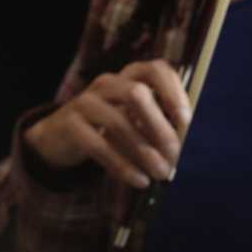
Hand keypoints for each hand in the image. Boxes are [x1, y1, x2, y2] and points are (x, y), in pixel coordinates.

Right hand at [22, 59, 191, 188]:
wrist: (60, 135)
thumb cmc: (112, 125)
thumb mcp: (137, 118)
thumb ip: (162, 123)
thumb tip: (190, 144)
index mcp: (130, 76)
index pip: (155, 70)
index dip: (173, 92)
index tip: (186, 120)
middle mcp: (107, 83)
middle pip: (137, 94)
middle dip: (160, 126)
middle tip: (177, 154)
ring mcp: (85, 101)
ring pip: (118, 122)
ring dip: (144, 151)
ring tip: (162, 173)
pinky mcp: (69, 124)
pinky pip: (98, 145)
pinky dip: (122, 165)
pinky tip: (140, 181)